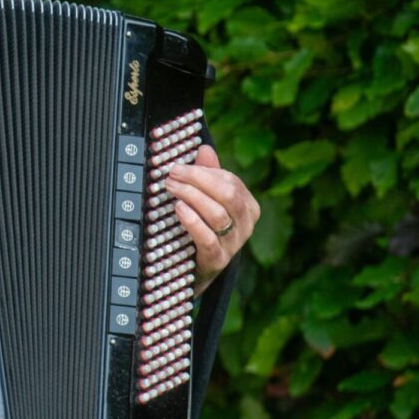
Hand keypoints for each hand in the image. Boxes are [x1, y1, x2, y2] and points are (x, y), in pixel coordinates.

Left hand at [164, 145, 259, 293]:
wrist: (194, 270)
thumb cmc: (201, 228)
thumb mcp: (206, 201)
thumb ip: (207, 175)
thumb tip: (204, 148)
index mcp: (247, 207)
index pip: (231, 181)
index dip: (203, 171)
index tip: (177, 166)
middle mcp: (245, 225)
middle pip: (228, 195)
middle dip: (197, 180)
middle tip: (172, 175)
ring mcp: (233, 245)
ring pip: (218, 214)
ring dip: (191, 196)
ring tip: (171, 188)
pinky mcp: (218, 261)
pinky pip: (208, 239)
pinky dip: (193, 221)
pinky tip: (179, 209)